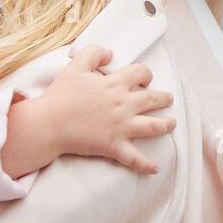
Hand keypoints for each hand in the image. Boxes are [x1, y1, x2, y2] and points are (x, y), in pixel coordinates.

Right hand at [39, 44, 175, 173]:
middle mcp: (123, 104)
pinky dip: (146, 165)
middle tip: (168, 99)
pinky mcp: (114, 146)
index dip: (146, 74)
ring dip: (165, 125)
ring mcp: (121, 127)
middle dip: (164, 98)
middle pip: (152, 99)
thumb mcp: (75, 65)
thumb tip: (110, 53)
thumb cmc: (60, 95)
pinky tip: (155, 168)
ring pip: (152, 126)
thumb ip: (93, 53)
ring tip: (172, 124)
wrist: (50, 123)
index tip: (145, 78)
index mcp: (115, 84)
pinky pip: (134, 158)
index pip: (140, 73)